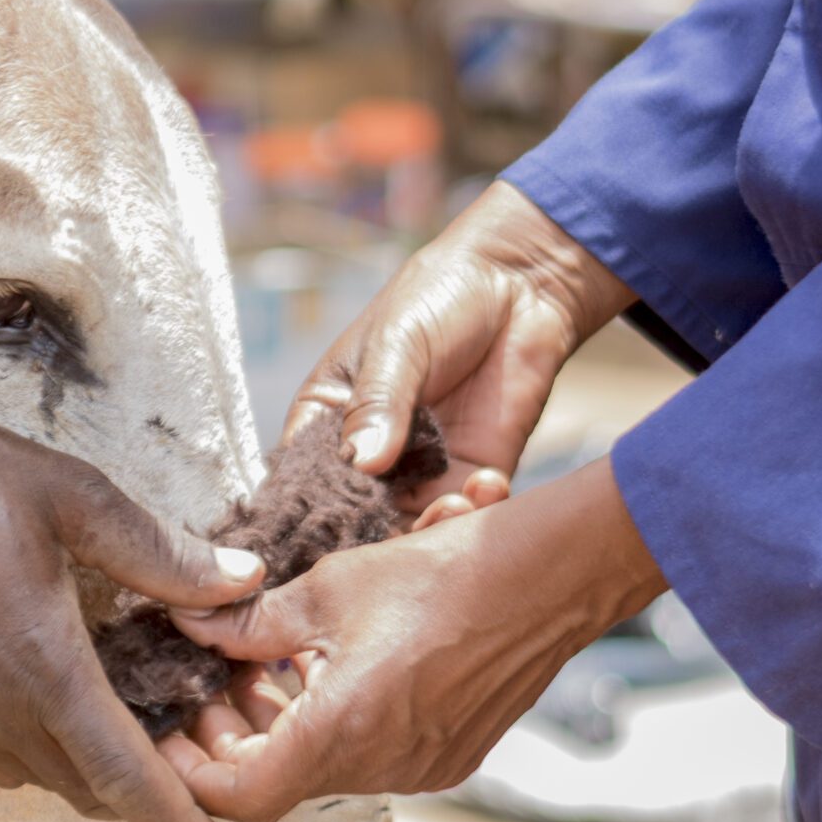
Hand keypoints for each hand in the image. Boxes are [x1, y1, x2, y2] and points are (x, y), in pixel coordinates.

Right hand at [0, 397, 264, 821]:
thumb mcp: (72, 497)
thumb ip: (161, 551)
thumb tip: (243, 581)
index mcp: (45, 670)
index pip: (124, 778)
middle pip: (89, 789)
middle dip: (145, 789)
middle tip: (192, 751)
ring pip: (42, 778)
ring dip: (90, 768)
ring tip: (131, 721)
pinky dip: (41, 750)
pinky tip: (56, 698)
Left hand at [156, 459, 667, 821]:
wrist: (555, 577)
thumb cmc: (444, 571)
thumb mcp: (329, 587)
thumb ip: (249, 622)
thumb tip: (188, 627)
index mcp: (342, 732)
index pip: (239, 795)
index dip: (190, 771)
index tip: (167, 729)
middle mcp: (383, 767)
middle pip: (278, 781)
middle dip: (235, 734)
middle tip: (214, 678)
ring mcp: (422, 768)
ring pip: (323, 766)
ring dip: (286, 725)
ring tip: (269, 662)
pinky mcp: (449, 757)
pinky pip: (371, 754)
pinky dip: (335, 722)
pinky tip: (332, 667)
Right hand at [285, 180, 630, 501]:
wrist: (519, 283)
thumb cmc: (438, 297)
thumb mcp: (398, 342)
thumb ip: (378, 402)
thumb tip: (361, 462)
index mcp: (326, 419)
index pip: (302, 481)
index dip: (309, 513)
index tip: (329, 529)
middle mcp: (366, 456)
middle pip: (353, 519)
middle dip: (377, 537)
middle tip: (403, 533)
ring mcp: (418, 471)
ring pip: (409, 531)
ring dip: (431, 532)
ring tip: (454, 505)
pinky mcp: (470, 475)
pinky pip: (464, 517)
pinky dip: (474, 514)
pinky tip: (487, 485)